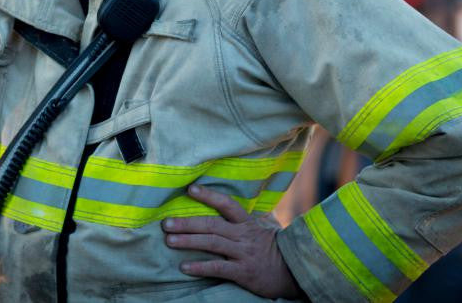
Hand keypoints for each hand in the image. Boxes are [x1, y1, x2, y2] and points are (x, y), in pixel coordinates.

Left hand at [162, 184, 303, 299]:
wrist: (295, 272)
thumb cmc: (273, 249)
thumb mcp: (263, 229)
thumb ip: (246, 219)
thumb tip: (229, 206)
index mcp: (247, 224)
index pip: (227, 204)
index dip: (209, 196)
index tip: (191, 189)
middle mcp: (243, 236)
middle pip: (212, 225)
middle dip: (187, 223)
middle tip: (166, 223)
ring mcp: (243, 253)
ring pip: (212, 243)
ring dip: (188, 241)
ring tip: (169, 240)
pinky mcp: (243, 272)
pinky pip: (218, 268)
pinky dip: (200, 267)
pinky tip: (184, 267)